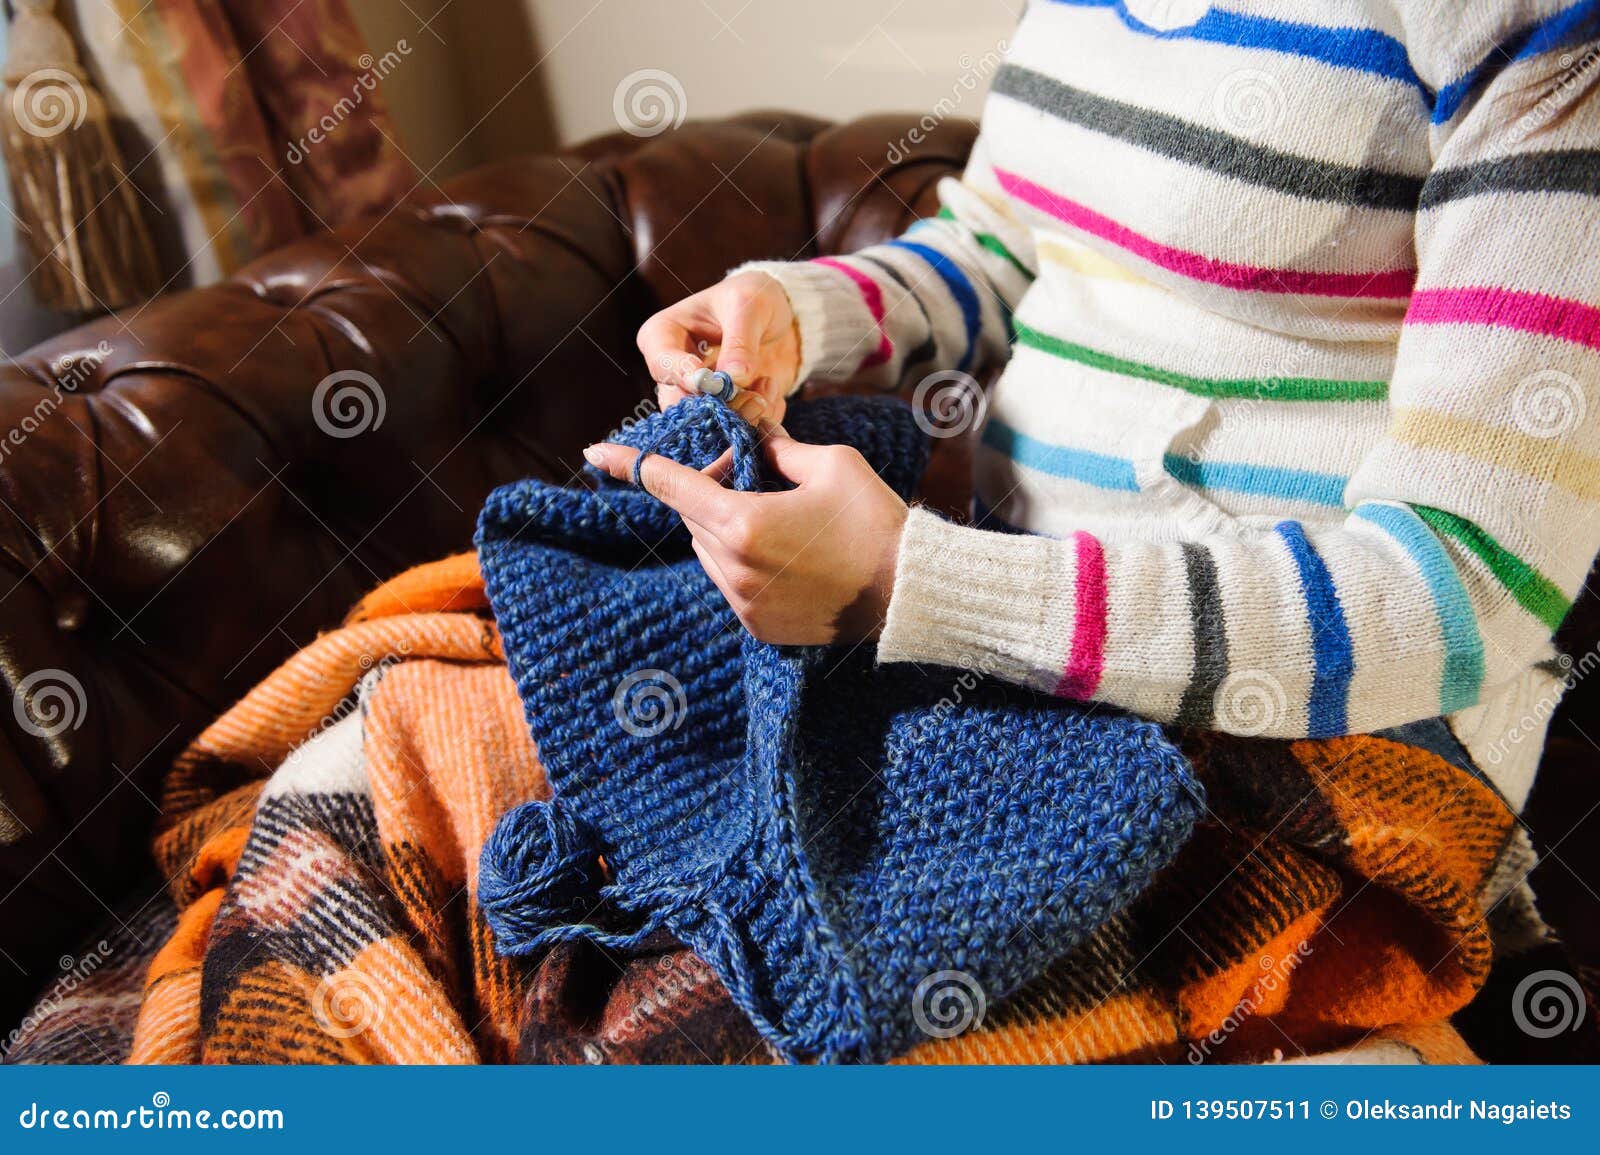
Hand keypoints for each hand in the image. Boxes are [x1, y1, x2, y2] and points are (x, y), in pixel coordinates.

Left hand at [582, 425, 907, 644]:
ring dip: (726, 530)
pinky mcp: (756, 627)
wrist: (908, 593)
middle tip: (754, 477)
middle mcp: (732, 568)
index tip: (593, 453)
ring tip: (782, 523)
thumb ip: (779, 448)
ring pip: (708, 552)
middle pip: (693, 517)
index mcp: (743, 522)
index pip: (673, 486)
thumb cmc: (874, 521)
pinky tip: (790, 557)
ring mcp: (742, 603)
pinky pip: (730, 584)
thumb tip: (753, 439)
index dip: (630, 465)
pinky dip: (744, 565)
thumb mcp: (831, 465)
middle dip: (711, 492)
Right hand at [636, 271, 800, 425]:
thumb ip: (740, 341)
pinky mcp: (723, 413)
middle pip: (681, 404)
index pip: (660, 364)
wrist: (781, 317)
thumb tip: (733, 378)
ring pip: (707, 425)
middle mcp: (674, 372)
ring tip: (767, 388)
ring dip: (742, 415)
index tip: (713, 382)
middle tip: (751, 398)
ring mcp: (697, 396)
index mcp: (663, 335)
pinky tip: (771, 391)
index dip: (685, 377)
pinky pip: (736, 429)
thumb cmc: (753, 298)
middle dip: (719, 406)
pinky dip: (759, 418)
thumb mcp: (749, 305)